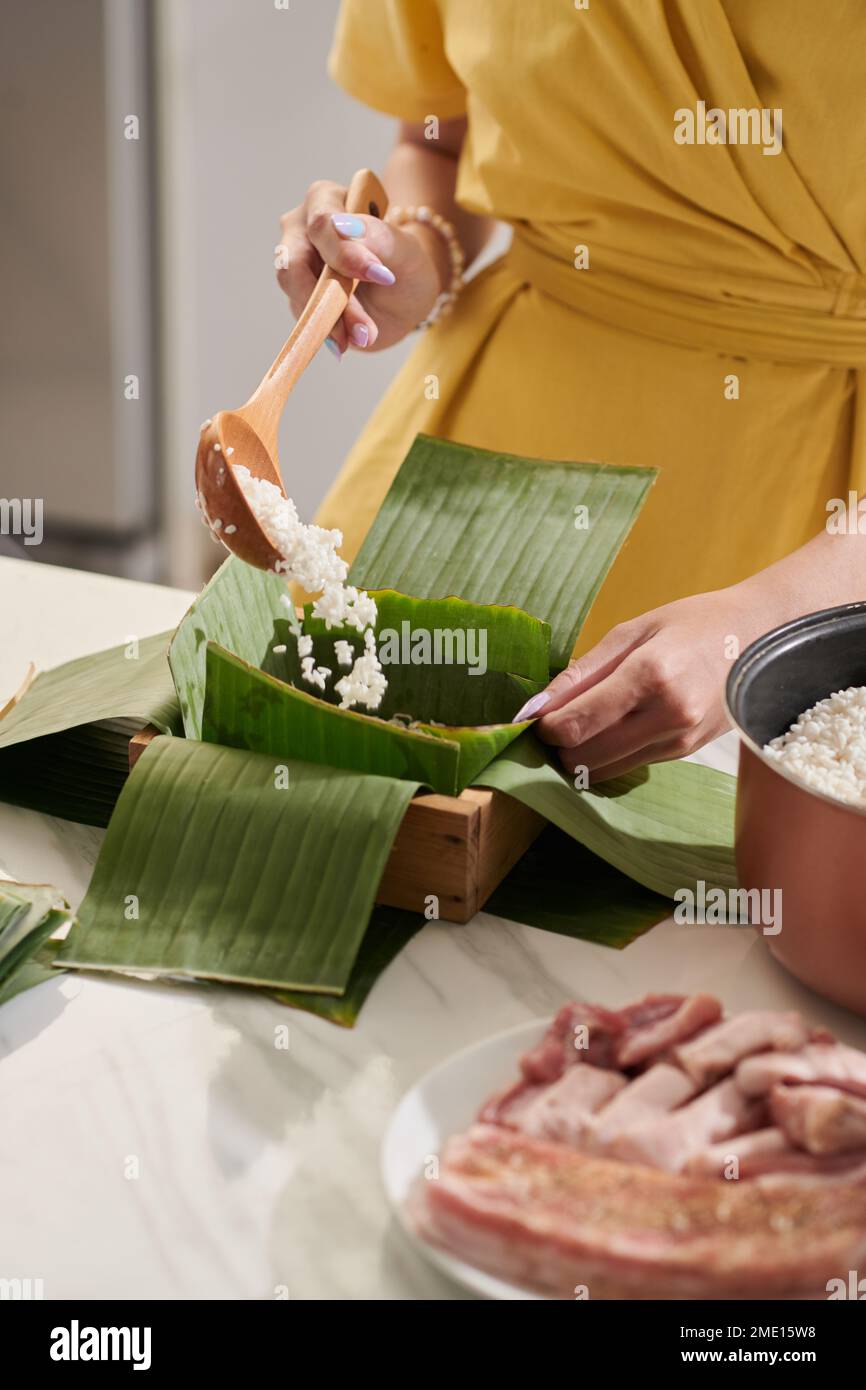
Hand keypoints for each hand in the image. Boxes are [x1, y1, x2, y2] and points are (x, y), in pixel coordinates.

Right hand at [275, 179, 442, 354]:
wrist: (402, 297)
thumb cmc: (405, 264)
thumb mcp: (406, 251)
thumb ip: (380, 236)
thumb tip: (347, 228)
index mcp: (328, 199)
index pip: (322, 224)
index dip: (344, 254)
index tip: (379, 276)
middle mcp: (302, 228)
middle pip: (294, 263)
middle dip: (330, 299)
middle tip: (365, 327)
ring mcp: (296, 264)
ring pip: (297, 295)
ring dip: (330, 322)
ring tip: (365, 336)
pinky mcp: (298, 296)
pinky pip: (304, 316)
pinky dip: (328, 332)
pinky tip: (350, 340)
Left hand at [524, 586, 764, 780]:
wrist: (759, 636)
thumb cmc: (692, 624)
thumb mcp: (632, 632)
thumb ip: (581, 672)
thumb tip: (534, 708)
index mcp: (650, 674)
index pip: (576, 723)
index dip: (544, 726)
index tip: (537, 714)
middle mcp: (667, 714)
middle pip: (583, 755)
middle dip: (559, 742)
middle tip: (557, 718)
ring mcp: (680, 740)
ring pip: (602, 769)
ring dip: (581, 752)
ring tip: (586, 720)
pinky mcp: (685, 753)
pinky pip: (628, 765)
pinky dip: (608, 753)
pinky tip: (615, 726)